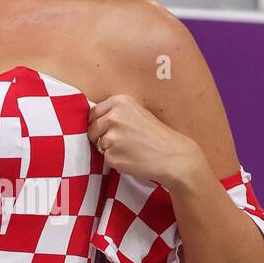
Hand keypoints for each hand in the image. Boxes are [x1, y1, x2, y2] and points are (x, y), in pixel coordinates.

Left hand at [87, 93, 204, 191]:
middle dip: (100, 137)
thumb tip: (90, 119)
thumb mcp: (136, 112)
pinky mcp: (112, 155)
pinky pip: (105, 159)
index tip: (107, 129)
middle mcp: (113, 117)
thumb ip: (114, 112)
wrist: (172, 155)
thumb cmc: (155, 135)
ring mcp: (111, 137)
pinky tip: (131, 158)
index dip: (97, 123)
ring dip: (109, 149)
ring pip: (98, 145)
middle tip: (122, 141)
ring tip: (130, 149)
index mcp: (119, 102)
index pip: (92, 113)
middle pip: (91, 129)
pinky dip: (115, 160)